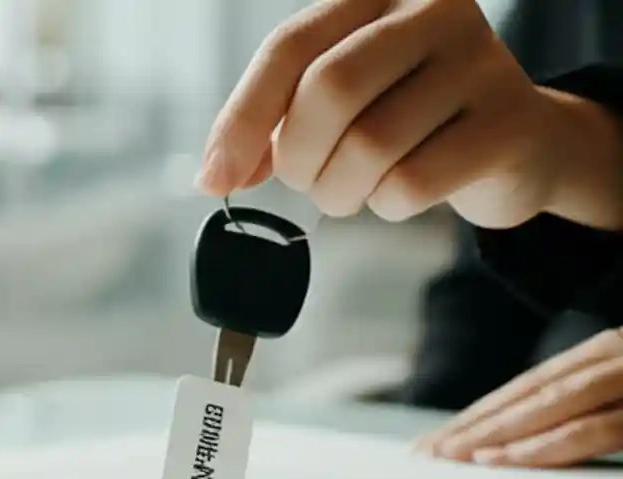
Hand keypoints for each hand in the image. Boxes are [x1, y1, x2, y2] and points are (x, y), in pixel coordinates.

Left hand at [196, 0, 584, 228]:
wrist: (519, 145)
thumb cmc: (409, 120)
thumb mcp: (338, 104)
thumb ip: (273, 126)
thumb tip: (214, 174)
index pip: (289, 46)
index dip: (242, 118)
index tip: (215, 177)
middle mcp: (433, 11)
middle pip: (329, 90)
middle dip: (298, 157)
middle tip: (305, 181)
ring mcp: (479, 62)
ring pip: (370, 144)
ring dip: (340, 190)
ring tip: (351, 189)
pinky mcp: (509, 123)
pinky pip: (412, 182)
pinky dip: (386, 205)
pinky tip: (397, 193)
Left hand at [416, 329, 622, 466]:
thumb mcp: (622, 389)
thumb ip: (590, 405)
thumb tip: (530, 435)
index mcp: (604, 353)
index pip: (530, 384)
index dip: (482, 411)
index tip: (438, 437)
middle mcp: (611, 357)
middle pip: (528, 393)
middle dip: (473, 424)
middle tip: (426, 451)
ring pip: (548, 404)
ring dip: (493, 432)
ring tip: (449, 455)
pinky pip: (591, 430)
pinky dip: (542, 445)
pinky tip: (501, 457)